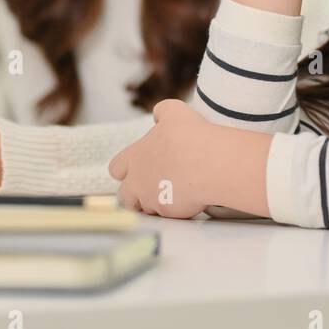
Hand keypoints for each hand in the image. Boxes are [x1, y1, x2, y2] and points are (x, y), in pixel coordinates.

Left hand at [108, 100, 214, 218]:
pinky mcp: (167, 213)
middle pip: (125, 196)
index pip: (117, 168)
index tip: (139, 169)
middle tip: (153, 188)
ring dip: (156, 203)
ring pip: (146, 207)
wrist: (211, 164)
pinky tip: (188, 200)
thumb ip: (161, 112)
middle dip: (134, 195)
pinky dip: (174, 210)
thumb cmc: (192, 136)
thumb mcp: (175, 112)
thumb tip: (158, 116)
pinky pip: (166, 216)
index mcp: (135, 157)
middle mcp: (137, 181)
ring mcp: (150, 199)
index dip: (126, 170)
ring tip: (176, 193)